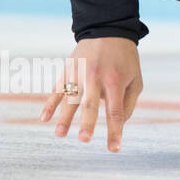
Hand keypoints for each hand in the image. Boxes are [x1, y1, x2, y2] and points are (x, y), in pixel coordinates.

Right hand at [39, 36, 142, 151]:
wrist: (108, 30)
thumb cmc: (125, 60)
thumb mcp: (135, 79)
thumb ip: (128, 103)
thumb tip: (119, 124)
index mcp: (116, 81)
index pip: (115, 111)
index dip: (115, 131)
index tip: (114, 149)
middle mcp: (97, 77)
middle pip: (91, 104)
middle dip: (87, 122)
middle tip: (83, 140)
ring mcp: (80, 73)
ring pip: (70, 98)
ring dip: (64, 117)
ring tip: (59, 134)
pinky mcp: (68, 69)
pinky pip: (57, 89)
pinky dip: (50, 104)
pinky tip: (44, 118)